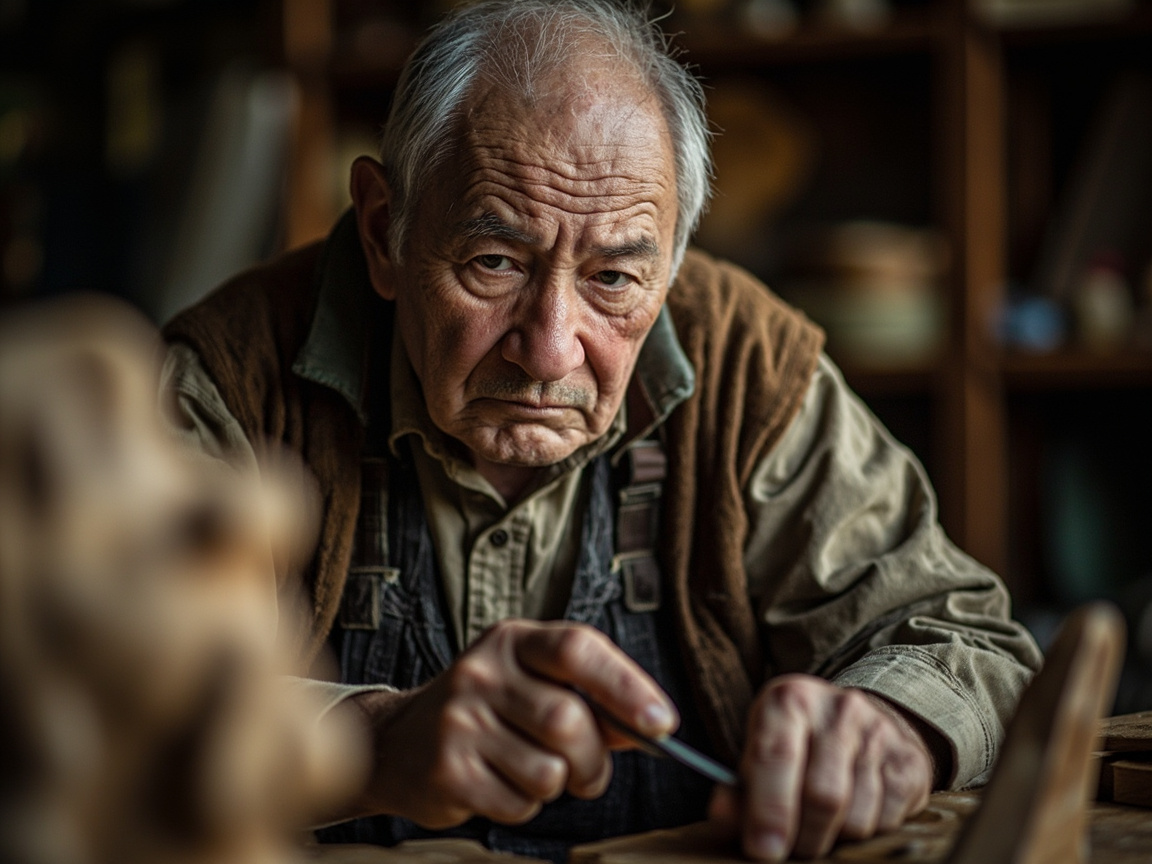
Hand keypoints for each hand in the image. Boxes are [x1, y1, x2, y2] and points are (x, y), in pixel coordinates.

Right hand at [348, 619, 676, 828]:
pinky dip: (523, 805)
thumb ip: (591, 698)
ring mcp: (460, 721)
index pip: (577, 649)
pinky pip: (520, 804)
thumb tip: (652, 726)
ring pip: (550, 772)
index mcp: (512, 641)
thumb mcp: (533, 683)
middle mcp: (482, 673)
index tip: (662, 723)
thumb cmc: (488, 710)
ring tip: (529, 770)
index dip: (626, 686)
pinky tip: (499, 783)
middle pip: (570, 722)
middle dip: (594, 759)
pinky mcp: (448, 771)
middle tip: (588, 771)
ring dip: (557, 785)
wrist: (399, 741)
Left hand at [709, 674, 933, 860]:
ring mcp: (879, 734)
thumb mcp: (760, 751)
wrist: (860, 720)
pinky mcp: (909, 762)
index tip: (762, 850)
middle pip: (822, 796)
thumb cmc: (797, 742)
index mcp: (789, 699)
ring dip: (833, 840)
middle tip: (790, 851)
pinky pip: (886, 822)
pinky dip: (865, 834)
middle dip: (802, 838)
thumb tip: (722, 818)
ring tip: (818, 830)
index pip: (776, 757)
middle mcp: (838, 710)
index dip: (768, 810)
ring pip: (856, 817)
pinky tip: (851, 815)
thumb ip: (739, 788)